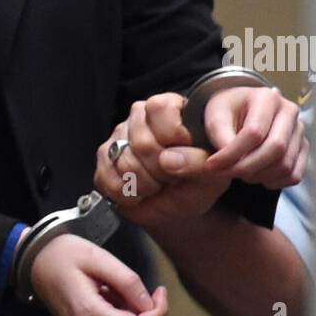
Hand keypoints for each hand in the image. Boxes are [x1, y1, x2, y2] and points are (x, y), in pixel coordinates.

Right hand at [20, 229, 168, 315]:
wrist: (35, 263)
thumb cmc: (62, 255)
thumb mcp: (97, 257)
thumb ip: (126, 280)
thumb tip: (148, 303)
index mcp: (88, 314)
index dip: (156, 313)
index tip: (161, 291)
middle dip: (145, 311)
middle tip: (140, 285)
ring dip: (131, 312)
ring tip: (114, 286)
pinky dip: (120, 315)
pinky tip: (108, 295)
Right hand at [94, 93, 232, 228]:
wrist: (176, 207)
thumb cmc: (195, 184)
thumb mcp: (211, 176)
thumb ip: (199, 163)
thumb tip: (169, 160)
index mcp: (171, 109)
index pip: (160, 108)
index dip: (173, 136)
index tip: (187, 156)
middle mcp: (140, 116)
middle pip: (142, 143)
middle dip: (161, 172)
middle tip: (173, 179)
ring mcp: (119, 135)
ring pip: (124, 162)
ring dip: (146, 186)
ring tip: (157, 186)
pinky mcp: (104, 157)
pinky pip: (109, 178)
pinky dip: (127, 194)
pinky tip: (140, 192)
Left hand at [200, 86, 308, 188]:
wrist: (242, 109)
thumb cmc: (229, 110)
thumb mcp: (216, 116)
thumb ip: (220, 136)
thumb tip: (228, 161)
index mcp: (267, 98)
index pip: (254, 132)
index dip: (232, 154)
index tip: (213, 165)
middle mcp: (289, 112)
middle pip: (275, 148)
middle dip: (247, 168)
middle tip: (227, 173)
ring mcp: (299, 131)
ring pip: (285, 164)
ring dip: (259, 176)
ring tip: (239, 172)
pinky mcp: (302, 148)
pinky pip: (294, 174)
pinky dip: (274, 182)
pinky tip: (257, 176)